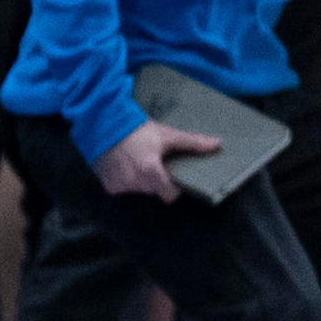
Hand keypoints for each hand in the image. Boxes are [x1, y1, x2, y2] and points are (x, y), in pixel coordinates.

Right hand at [95, 119, 220, 201]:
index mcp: (151, 172)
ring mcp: (120, 186)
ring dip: (141, 179)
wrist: (104, 125)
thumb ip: (193, 143)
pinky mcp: (109, 186)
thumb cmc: (137, 130)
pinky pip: (123, 187)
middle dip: (158, 179)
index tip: (176, 178)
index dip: (175, 189)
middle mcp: (134, 182)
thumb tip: (216, 144)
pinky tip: (127, 164)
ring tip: (140, 160)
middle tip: (157, 162)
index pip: (169, 195)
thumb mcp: (167, 135)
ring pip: (139, 189)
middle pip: (154, 190)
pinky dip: (126, 179)